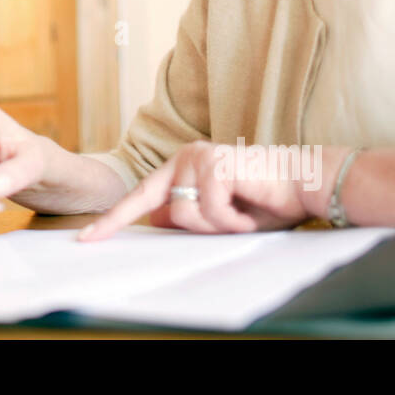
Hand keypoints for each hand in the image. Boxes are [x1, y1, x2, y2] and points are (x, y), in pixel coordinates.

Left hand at [77, 140, 311, 240]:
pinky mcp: (215, 165)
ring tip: (244, 215)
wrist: (308, 182)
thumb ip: (189, 213)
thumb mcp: (221, 213)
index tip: (87, 239)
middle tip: (236, 223)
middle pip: (166, 211)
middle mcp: (186, 156)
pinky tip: (250, 210)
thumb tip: (159, 219)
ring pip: (186, 214)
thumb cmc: (269, 198)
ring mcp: (198, 157)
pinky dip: (232, 220)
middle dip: (200, 227)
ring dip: (218, 225)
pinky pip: (210, 211)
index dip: (113, 220)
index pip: (140, 197)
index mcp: (182, 166)